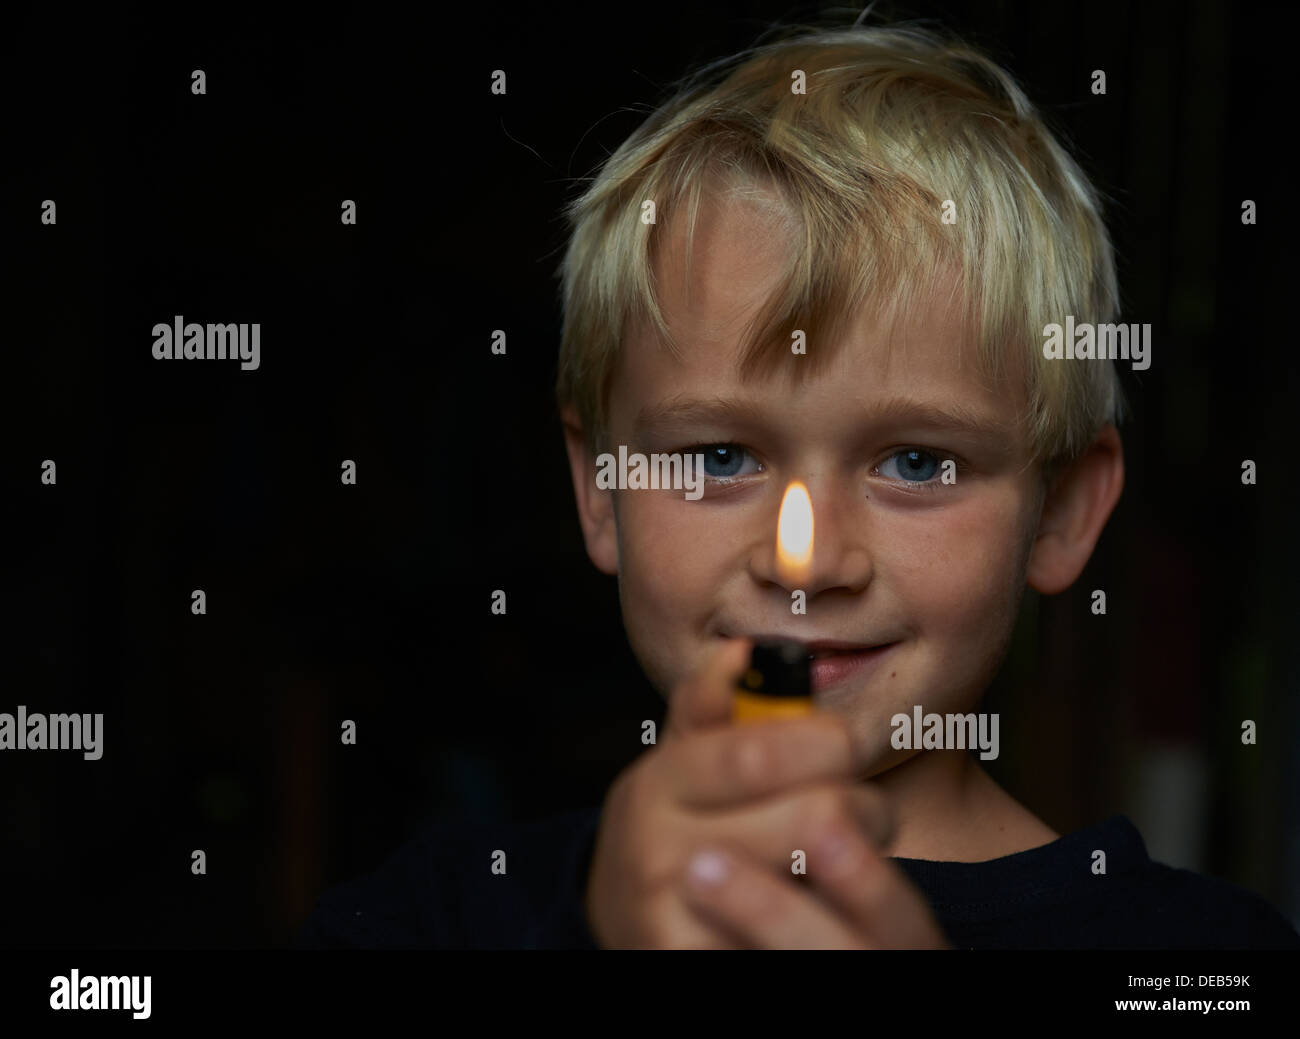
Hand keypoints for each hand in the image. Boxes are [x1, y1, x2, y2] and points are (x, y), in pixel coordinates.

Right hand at [583, 637, 950, 948]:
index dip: (823, 743)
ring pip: (818, 882)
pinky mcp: (693, 962)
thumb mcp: (681, 769)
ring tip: (853, 859)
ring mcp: (677, 915)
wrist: (631, 931)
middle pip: (809, 817)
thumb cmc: (675, 835)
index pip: (756, 753)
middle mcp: (656, 849)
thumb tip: (737, 650)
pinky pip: (800, 937)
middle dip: (863, 808)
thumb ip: (709, 710)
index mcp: (657, 783)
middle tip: (871, 812)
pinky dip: (830, 916)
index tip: (848, 744)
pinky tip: (823, 905)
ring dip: (856, 868)